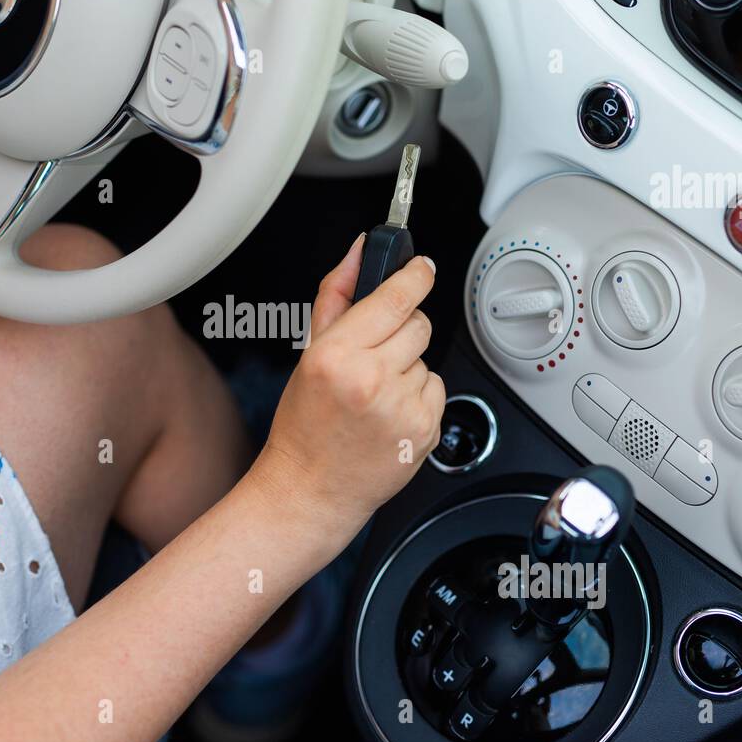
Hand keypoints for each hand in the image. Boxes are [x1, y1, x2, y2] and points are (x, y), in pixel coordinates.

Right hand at [253, 234, 445, 548]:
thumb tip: (358, 251)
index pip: (395, 297)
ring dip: (408, 368)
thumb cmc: (304, 426)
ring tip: (376, 394)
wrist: (311, 489)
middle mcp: (371, 380)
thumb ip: (336, 296)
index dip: (415, 275)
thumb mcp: (309, 354)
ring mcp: (402, 408)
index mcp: (337, 355)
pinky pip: (436, 391)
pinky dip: (418, 397)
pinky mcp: (425, 431)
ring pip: (427, 359)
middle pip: (419, 324)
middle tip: (376, 355)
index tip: (422, 267)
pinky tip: (390, 414)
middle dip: (403, 331)